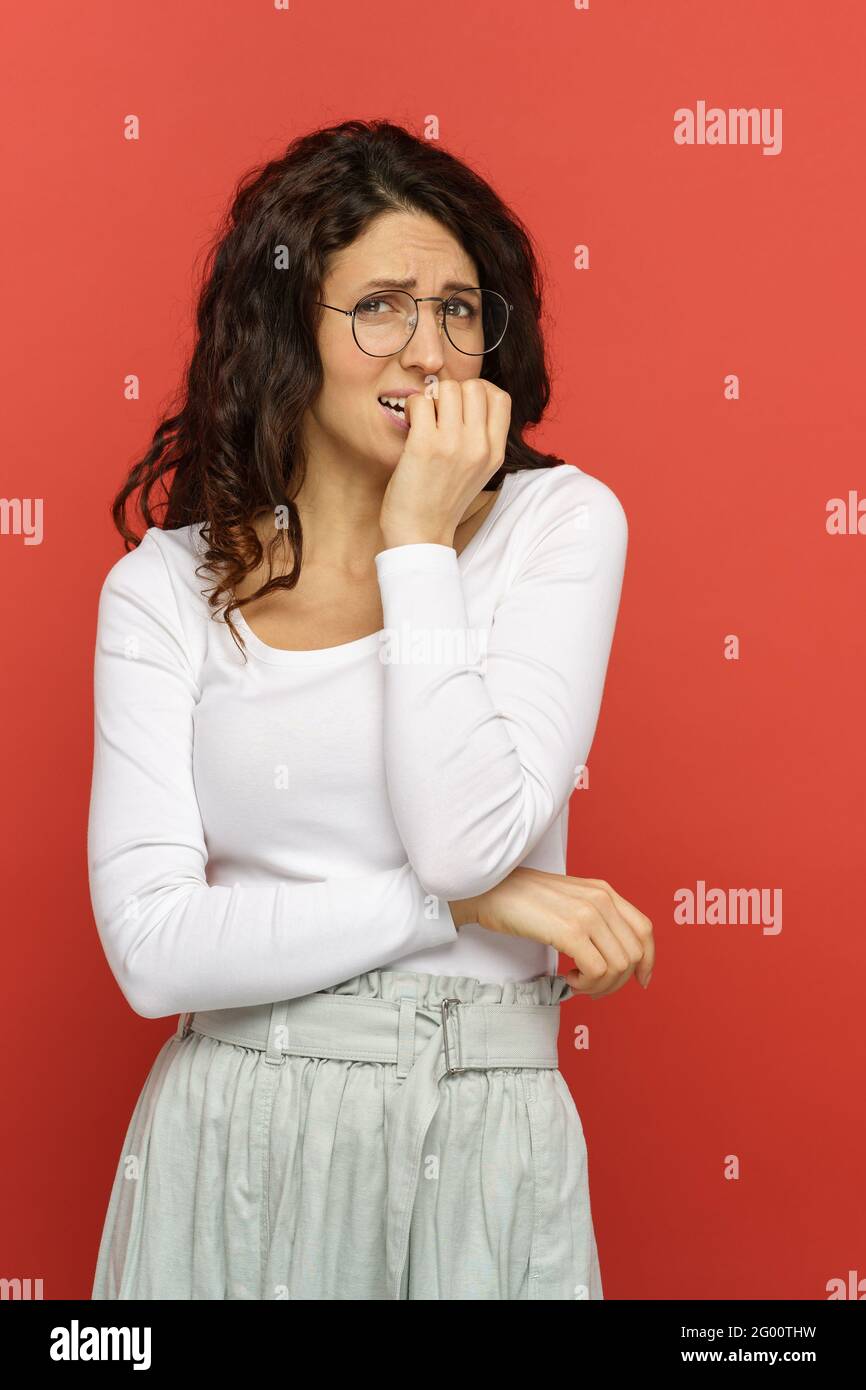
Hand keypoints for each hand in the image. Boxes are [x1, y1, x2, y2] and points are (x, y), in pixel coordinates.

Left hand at [379, 378, 511, 547]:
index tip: (460, 406)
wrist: (420, 535)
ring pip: (447, 388)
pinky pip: (420, 401)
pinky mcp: (425, 446)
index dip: (478, 392)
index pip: (500, 398)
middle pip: (474, 386)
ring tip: (422, 419)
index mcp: (495, 453)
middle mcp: (479, 446)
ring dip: (430, 398)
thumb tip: (469, 401)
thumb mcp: (477, 472)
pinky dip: (411, 407)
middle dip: (452, 392)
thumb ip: (481, 440)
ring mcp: (454, 445)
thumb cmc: (442, 502)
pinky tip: (409, 425)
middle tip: (437, 413)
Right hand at [450, 866, 653, 996]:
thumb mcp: (569, 902)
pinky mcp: (569, 930)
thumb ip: (594, 919)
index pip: (645, 930)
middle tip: (590, 986)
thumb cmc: (522, 901)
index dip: (647, 961)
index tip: (639, 981)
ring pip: (618, 967)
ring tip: (575, 980)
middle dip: (617, 982)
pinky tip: (567, 978)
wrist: (488, 890)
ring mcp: (586, 914)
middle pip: (634, 955)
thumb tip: (614, 956)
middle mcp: (601, 899)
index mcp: (604, 891)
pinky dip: (585, 984)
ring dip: (598, 985)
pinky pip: (597, 970)